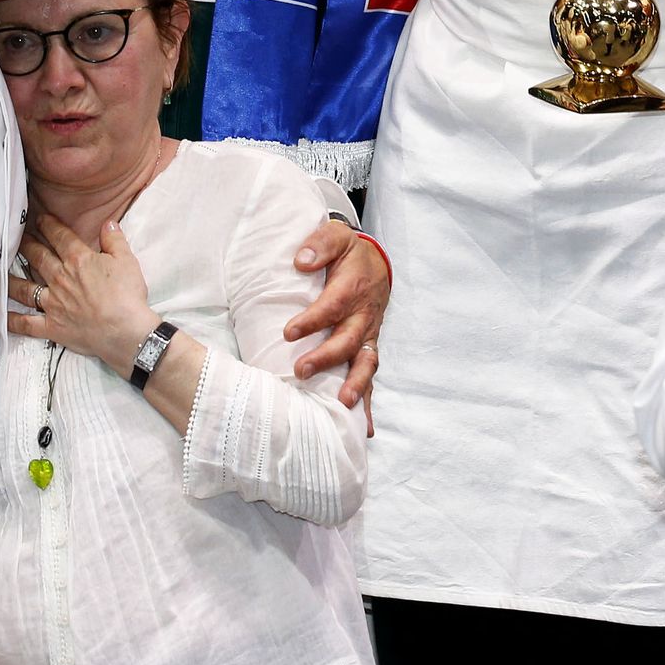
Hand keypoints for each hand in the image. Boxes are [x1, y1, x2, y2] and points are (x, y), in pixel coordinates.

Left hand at [8, 210, 154, 377]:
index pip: (58, 236)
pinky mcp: (52, 327)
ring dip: (11, 277)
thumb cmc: (128, 295)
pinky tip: (1, 314)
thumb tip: (108, 223)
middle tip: (16, 236)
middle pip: (37, 256)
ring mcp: (53, 303)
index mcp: (78, 260)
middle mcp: (60, 279)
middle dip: (26, 244)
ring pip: (25, 288)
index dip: (47, 224)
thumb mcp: (127, 261)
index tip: (39, 217)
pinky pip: (26, 324)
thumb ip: (115, 240)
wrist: (125, 331)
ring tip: (1, 268)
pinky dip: (12, 320)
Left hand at [285, 220, 388, 426]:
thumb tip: (301, 261)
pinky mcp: (368, 347)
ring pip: (366, 362)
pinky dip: (368, 401)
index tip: (289, 333)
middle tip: (301, 371)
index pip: (333, 306)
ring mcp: (369, 334)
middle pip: (349, 340)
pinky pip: (369, 374)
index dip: (312, 321)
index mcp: (354, 287)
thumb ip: (320, 245)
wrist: (375, 262)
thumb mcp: (336, 236)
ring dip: (356, 384)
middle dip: (327, 358)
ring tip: (343, 403)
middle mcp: (364, 314)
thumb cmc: (349, 252)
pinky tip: (363, 427)